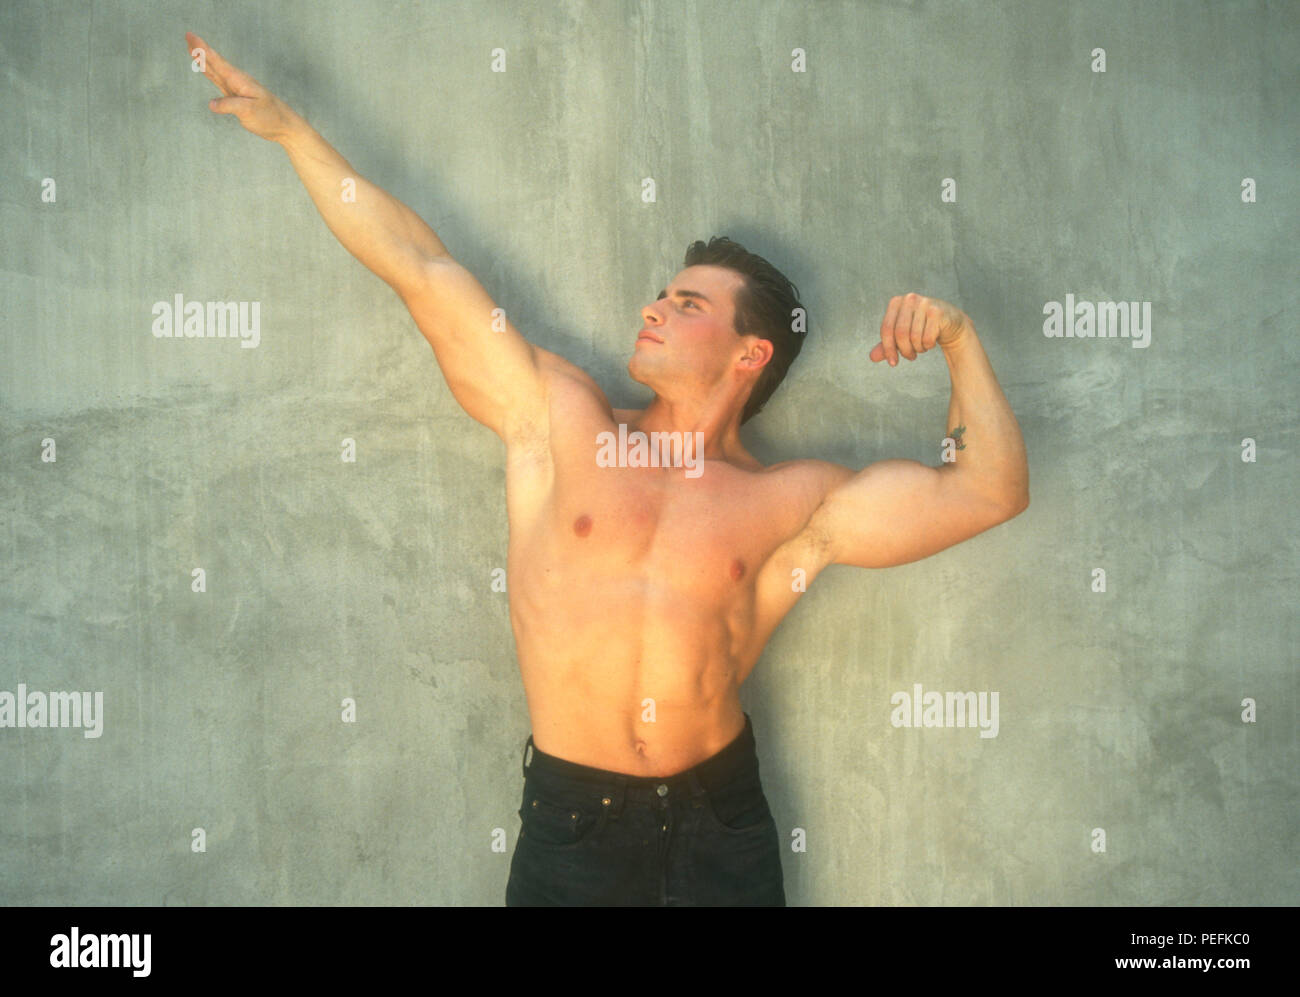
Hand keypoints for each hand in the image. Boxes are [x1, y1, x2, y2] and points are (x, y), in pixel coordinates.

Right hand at [186, 31, 301, 142]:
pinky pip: (220, 82)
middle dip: (200, 49)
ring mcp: (236, 89)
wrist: (284, 126)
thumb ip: (229, 106)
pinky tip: (206, 69)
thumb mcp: (249, 111)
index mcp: (239, 80)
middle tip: (188, 36)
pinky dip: (211, 73)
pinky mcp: (237, 98)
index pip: (217, 61)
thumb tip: (211, 104)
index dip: (203, 49)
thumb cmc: (270, 117)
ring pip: (215, 71)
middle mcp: (237, 81)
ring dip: (203, 60)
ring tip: (191, 49)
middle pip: (215, 62)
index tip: (191, 36)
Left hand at [870, 293, 970, 364]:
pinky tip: (931, 342)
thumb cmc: (921, 328)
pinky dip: (927, 346)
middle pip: (900, 334)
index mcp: (896, 302)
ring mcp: (924, 303)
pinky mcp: (937, 312)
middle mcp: (909, 299)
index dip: (888, 349)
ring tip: (921, 348)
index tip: (893, 363)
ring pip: (914, 337)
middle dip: (905, 351)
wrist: (950, 323)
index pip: (886, 329)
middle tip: (911, 357)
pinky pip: (927, 338)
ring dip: (917, 349)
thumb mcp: (902, 336)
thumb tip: (872, 357)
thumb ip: (886, 345)